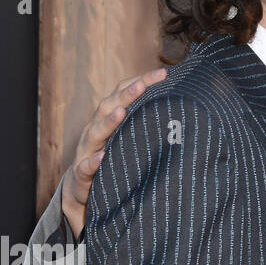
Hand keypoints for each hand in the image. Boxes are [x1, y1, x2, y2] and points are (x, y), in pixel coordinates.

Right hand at [61, 68, 167, 237]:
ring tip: (121, 113)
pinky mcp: (81, 174)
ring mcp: (87, 150)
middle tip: (143, 85)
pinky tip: (100, 158)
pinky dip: (92, 162)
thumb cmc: (114, 161)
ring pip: (95, 132)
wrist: (82, 191)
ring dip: (108, 122)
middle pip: (109, 106)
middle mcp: (96, 130)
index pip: (123, 93)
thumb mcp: (130, 141)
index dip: (141, 81)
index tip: (164, 73)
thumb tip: (184, 115)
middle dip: (126, 94)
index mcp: (110, 119)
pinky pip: (85, 167)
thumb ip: (147, 127)